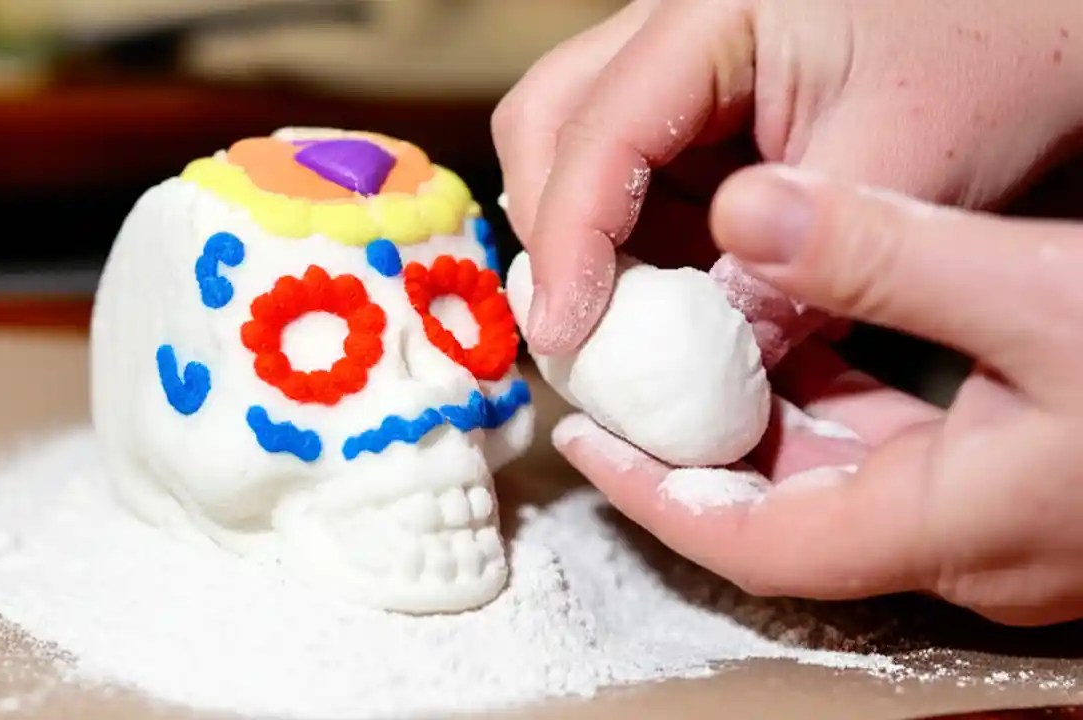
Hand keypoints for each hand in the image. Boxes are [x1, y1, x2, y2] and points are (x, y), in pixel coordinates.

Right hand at [493, 0, 1082, 356]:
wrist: (1047, 16)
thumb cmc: (998, 54)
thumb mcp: (900, 168)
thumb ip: (793, 275)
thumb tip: (704, 376)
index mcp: (711, 13)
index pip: (597, 132)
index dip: (567, 243)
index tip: (567, 339)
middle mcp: (673, 25)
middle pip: (546, 122)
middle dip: (551, 231)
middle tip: (576, 329)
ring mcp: (681, 62)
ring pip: (576, 148)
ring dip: (590, 241)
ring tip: (633, 325)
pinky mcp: (703, 101)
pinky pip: (634, 173)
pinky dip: (637, 239)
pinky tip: (678, 293)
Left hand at [553, 163, 1082, 626]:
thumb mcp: (1038, 293)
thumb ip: (885, 257)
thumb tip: (745, 211)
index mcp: (944, 528)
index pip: (749, 542)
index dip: (652, 494)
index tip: (584, 440)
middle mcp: (958, 551)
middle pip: (781, 515)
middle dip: (691, 453)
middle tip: (622, 388)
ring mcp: (992, 527)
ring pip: (841, 484)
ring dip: (765, 424)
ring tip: (688, 358)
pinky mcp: (1021, 491)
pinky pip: (899, 461)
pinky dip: (842, 410)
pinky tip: (810, 345)